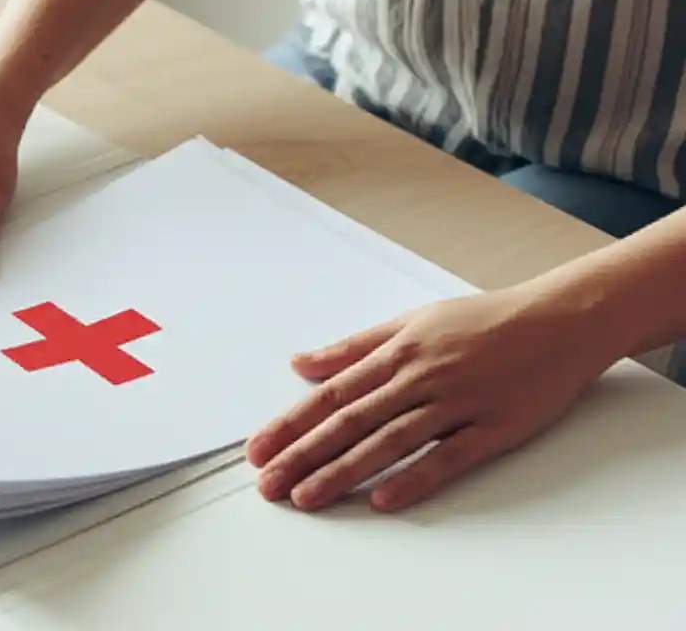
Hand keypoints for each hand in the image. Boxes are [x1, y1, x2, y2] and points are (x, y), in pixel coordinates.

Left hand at [245, 284, 621, 512]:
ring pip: (388, 443)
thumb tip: (301, 362)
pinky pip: (448, 458)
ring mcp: (456, 404)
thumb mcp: (412, 320)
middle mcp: (419, 378)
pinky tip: (383, 499)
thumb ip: (353, 347)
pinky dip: (414, 479)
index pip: (332, 394)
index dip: (291, 423)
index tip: (259, 448)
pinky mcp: (493, 428)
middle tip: (269, 483)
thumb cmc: (484, 320)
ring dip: (343, 472)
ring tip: (307, 497)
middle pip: (350, 422)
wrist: (560, 319)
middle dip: (304, 455)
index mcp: (397, 352)